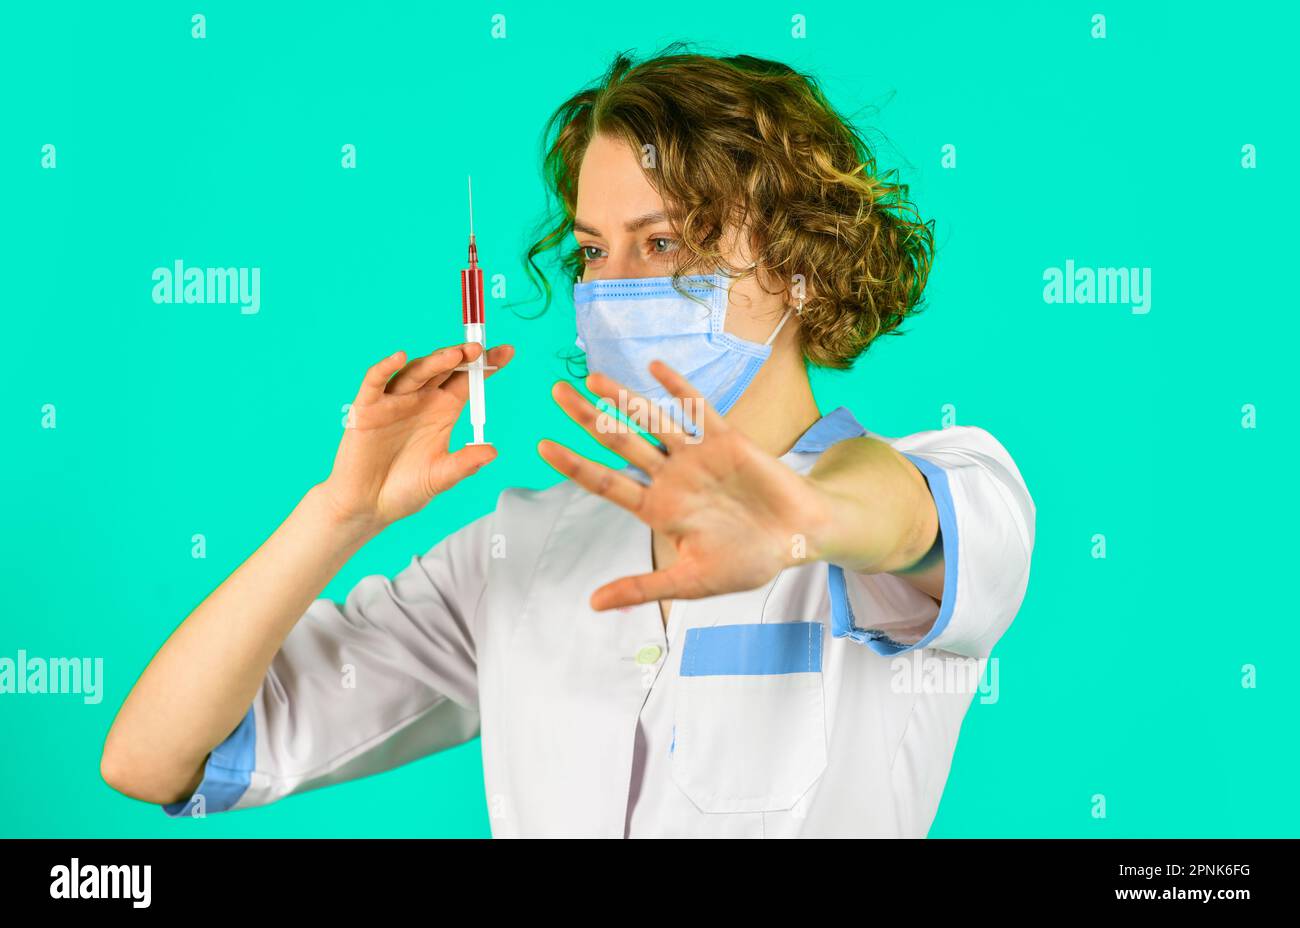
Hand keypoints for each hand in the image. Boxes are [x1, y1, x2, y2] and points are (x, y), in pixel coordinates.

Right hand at [319, 342, 513, 530]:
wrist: (370, 505)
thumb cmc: (406, 489)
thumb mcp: (441, 477)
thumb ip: (464, 463)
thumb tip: (492, 451)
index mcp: (443, 410)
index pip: (467, 381)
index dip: (485, 366)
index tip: (507, 352)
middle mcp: (421, 400)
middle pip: (443, 369)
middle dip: (462, 357)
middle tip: (479, 349)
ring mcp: (394, 401)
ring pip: (416, 372)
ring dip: (434, 362)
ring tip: (454, 354)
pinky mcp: (367, 408)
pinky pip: (375, 382)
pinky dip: (385, 368)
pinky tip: (399, 357)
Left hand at [537, 361, 830, 610]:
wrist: (798, 539)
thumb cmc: (748, 561)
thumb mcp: (691, 582)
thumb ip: (642, 588)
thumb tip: (593, 604)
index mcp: (658, 509)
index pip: (607, 483)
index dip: (574, 465)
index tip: (542, 446)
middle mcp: (671, 477)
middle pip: (620, 442)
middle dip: (588, 417)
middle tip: (557, 391)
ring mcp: (696, 457)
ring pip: (653, 422)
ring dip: (624, 398)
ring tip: (593, 377)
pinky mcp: (726, 441)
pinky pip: (698, 410)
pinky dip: (678, 389)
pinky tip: (655, 368)